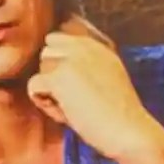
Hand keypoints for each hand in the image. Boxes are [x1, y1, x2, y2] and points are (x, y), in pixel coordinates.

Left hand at [27, 32, 163, 163]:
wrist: (128, 129)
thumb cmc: (121, 112)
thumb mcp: (110, 73)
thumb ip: (89, 63)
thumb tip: (62, 66)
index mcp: (98, 45)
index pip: (63, 34)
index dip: (60, 57)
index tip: (70, 78)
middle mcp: (84, 46)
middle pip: (49, 49)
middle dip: (53, 69)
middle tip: (67, 93)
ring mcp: (70, 60)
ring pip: (41, 66)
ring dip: (48, 86)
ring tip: (68, 105)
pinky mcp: (58, 78)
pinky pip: (34, 85)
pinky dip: (43, 101)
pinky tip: (63, 112)